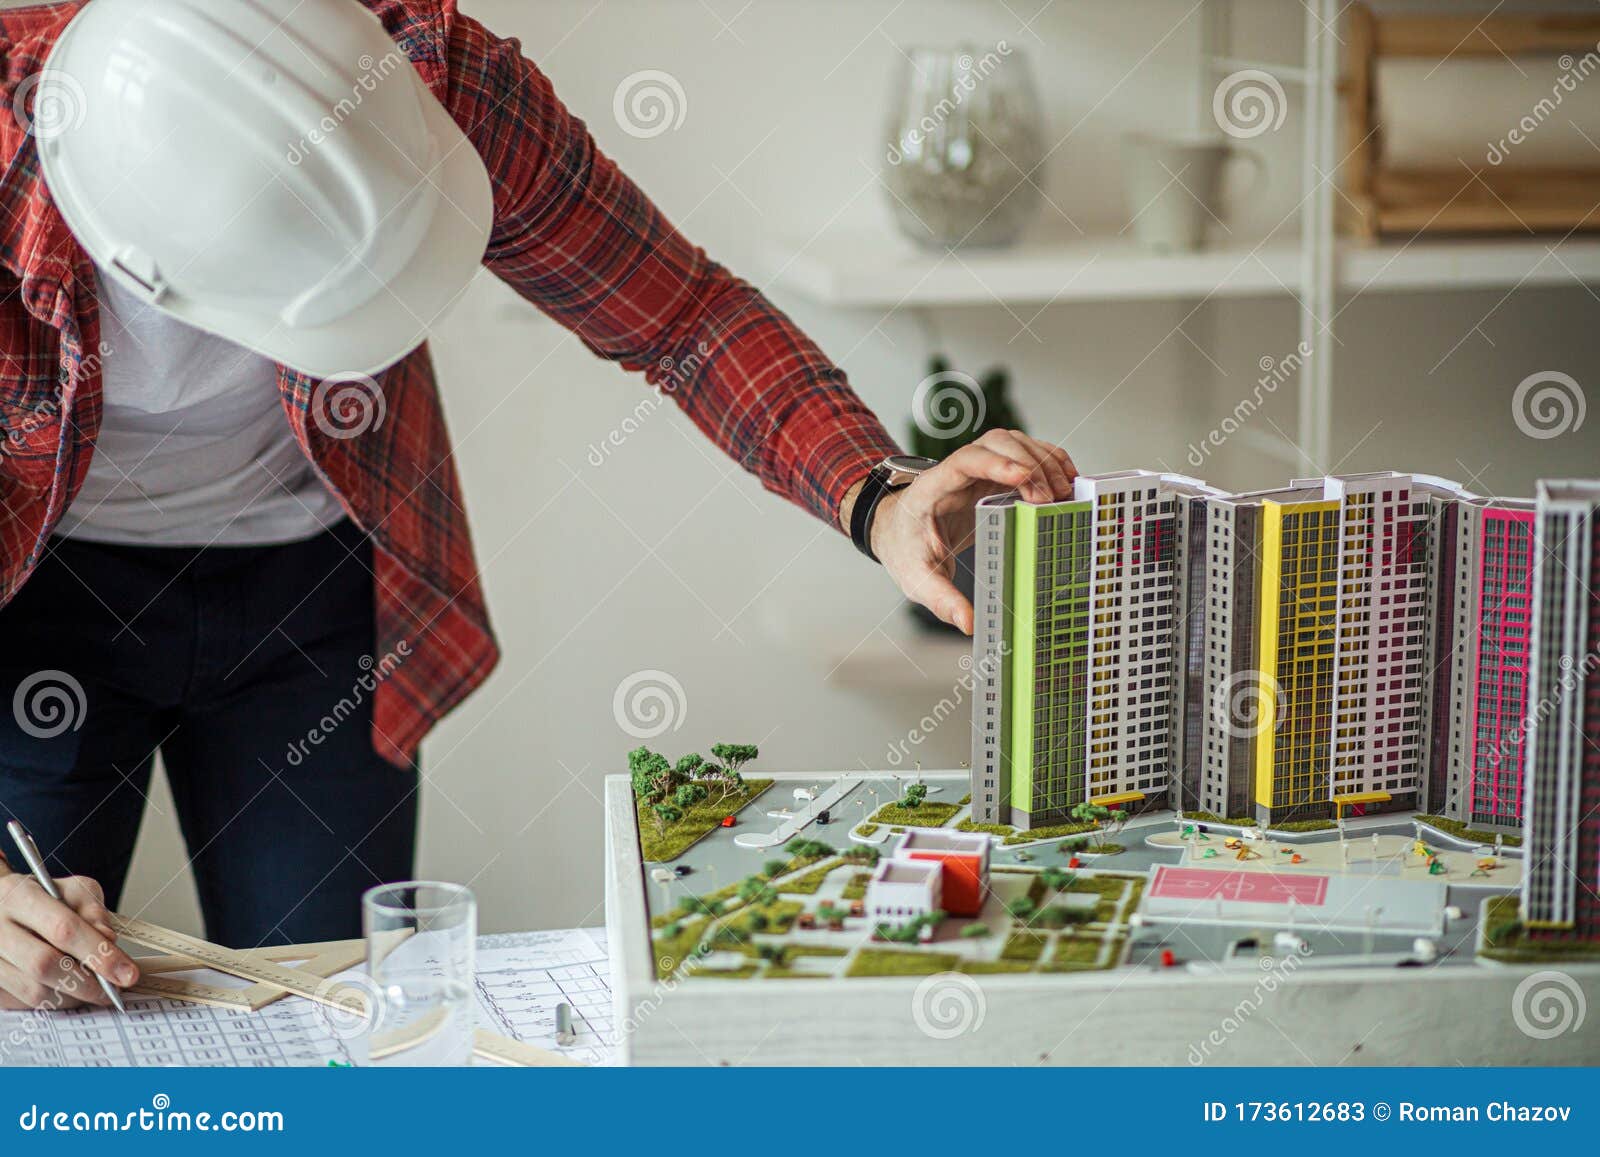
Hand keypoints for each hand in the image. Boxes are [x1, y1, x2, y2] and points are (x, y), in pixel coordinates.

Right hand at [0, 868, 137, 1008]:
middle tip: (112, 990)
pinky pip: (22, 1003)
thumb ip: (93, 910)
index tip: (127, 973)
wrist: (2, 909)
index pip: (63, 928)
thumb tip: (108, 940)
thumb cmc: (42, 899)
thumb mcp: (72, 890)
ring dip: (71, 997)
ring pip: (32, 991)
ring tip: (92, 990)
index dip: (99, 954)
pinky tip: (66, 991)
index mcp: (18, 896)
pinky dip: (51, 1002)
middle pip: (44, 965)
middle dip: (87, 983)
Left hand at [857, 430, 1076, 633]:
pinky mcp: (992, 473)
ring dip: (1043, 459)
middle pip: (994, 442)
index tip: (1024, 477)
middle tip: (1051, 498)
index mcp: (931, 489)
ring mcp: (976, 468)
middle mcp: (954, 470)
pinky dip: (1047, 460)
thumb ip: (941, 599)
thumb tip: (969, 623)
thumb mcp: (917, 579)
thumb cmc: (905, 550)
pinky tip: (1066, 481)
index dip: (995, 463)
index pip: (964, 462)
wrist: (897, 530)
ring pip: (1012, 441)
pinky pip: (1022, 452)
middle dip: (1029, 463)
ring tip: (1064, 491)